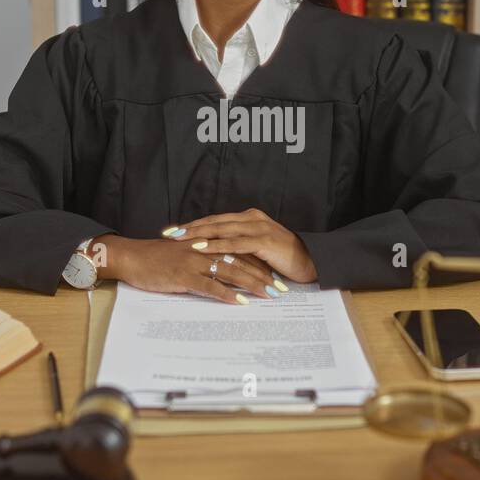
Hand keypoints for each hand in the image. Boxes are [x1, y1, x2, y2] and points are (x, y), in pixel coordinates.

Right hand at [94, 234, 281, 304]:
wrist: (132, 257)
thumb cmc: (156, 259)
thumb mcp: (184, 255)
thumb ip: (203, 261)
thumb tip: (220, 273)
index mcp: (206, 243)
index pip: (239, 252)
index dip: (259, 264)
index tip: (276, 276)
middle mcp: (204, 249)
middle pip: (241, 262)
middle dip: (263, 276)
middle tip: (281, 289)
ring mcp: (195, 261)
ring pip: (231, 272)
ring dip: (252, 284)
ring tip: (269, 296)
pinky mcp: (184, 275)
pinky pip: (210, 285)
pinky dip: (227, 293)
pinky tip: (241, 301)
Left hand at [169, 208, 317, 283]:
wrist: (310, 261)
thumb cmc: (283, 258)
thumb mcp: (257, 249)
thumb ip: (240, 246)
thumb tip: (217, 252)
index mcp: (248, 218)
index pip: (216, 220)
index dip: (194, 225)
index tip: (174, 231)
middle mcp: (251, 218)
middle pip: (214, 222)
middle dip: (190, 228)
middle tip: (168, 233)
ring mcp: (257, 228)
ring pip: (221, 229)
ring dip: (199, 234)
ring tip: (179, 239)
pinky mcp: (263, 240)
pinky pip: (234, 243)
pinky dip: (216, 245)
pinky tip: (201, 248)